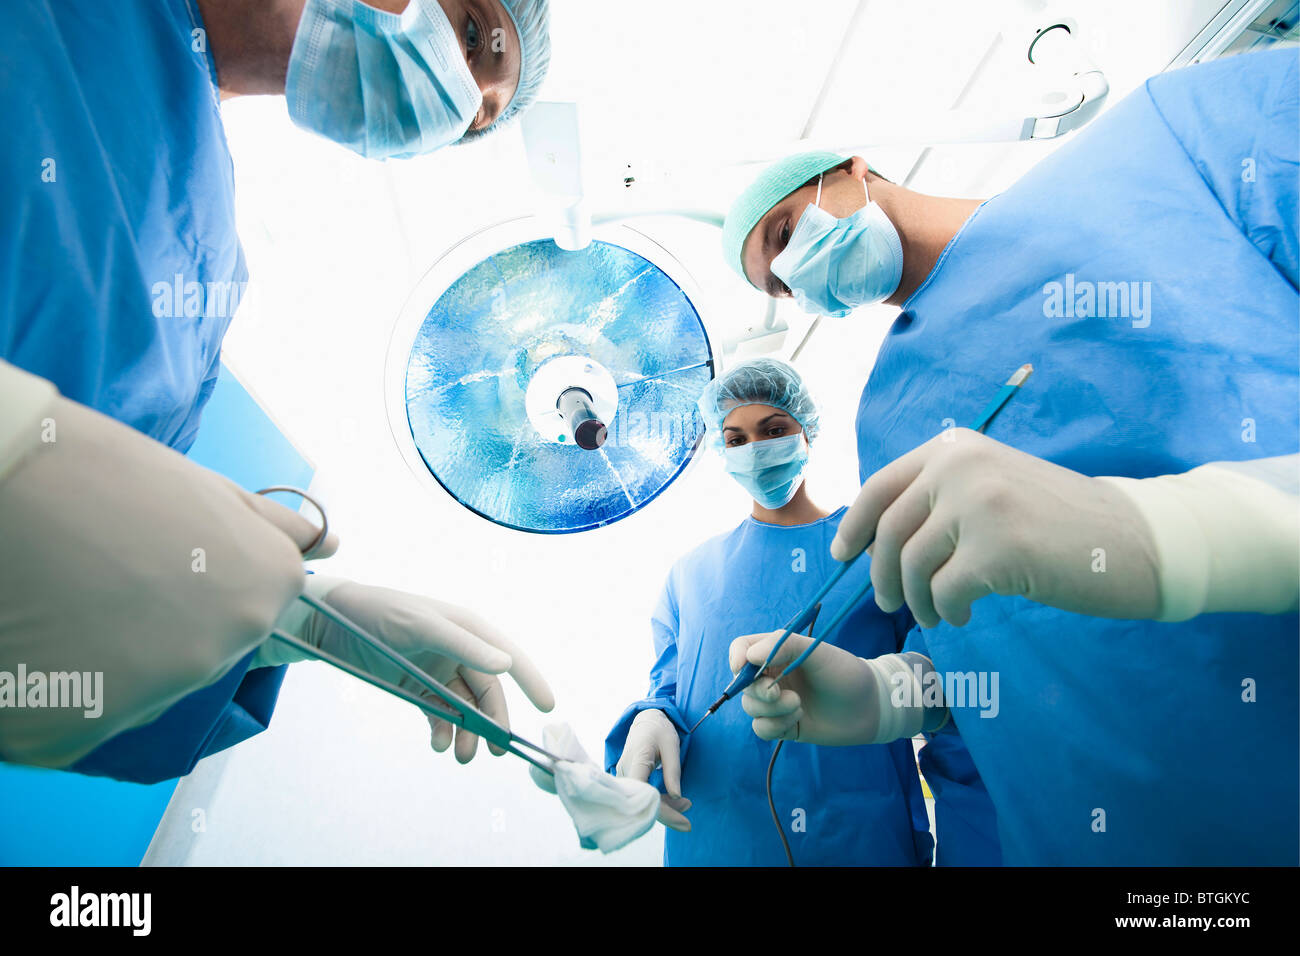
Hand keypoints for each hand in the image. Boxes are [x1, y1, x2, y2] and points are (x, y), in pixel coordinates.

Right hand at [0, 397, 332, 768]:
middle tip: (100, 577)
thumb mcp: (201, 487)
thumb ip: (270, 528)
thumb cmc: (92, 469)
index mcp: (260, 592)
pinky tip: (35, 641)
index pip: (248, 608)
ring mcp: (148, 698)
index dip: (196, 582)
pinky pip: (76, 722)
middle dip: (155, 625)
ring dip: (107, 663)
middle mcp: (218, 654)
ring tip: (64, 602)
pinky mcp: (72, 733)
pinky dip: (55, 694)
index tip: (155, 559)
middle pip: (195, 655)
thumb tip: (329, 544)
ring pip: (137, 692)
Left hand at [264, 576, 554, 762]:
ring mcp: (437, 670)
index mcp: (467, 629)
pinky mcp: (416, 686)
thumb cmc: (378, 612)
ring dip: (468, 732)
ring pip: (465, 708)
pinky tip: (437, 744)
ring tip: (462, 756)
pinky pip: (439, 714)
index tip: (547, 707)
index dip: (530, 680)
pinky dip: (442, 731)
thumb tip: (506, 664)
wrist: (328, 622)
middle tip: (491, 752)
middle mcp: (458, 650)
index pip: (508, 656)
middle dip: (492, 721)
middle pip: (487, 691)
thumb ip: (463, 644)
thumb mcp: (420, 626)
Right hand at [615, 709, 690, 831]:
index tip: (683, 819)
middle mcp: (625, 770)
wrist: (645, 721)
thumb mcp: (672, 745)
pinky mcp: (627, 781)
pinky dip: (657, 803)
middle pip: (642, 803)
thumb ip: (673, 771)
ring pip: (641, 803)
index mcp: (637, 758)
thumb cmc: (659, 731)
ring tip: (686, 804)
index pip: (644, 792)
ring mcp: (623, 776)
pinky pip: (641, 797)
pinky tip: (674, 800)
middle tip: (689, 813)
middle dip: (667, 814)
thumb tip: (676, 797)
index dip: (662, 810)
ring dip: (663, 809)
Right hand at [728, 632, 882, 745]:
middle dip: (759, 691)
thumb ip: (782, 645)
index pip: (742, 649)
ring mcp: (777, 702)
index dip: (737, 658)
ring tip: (799, 706)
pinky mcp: (783, 725)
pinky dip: (775, 727)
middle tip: (780, 693)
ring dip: (772, 710)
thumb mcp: (817, 652)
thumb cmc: (845, 673)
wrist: (870, 708)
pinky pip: (761, 729)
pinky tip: (797, 721)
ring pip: (751, 708)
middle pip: (743, 683)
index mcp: (777, 653)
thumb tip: (748, 656)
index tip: (743, 667)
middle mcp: (773, 676)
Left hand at [832, 428, 1160, 626]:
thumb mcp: (991, 488)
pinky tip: (967, 616)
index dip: (853, 526)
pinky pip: (945, 592)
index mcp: (955, 448)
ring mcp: (980, 504)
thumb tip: (870, 538)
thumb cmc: (1059, 524)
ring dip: (918, 600)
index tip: (842, 555)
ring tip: (939, 615)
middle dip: (882, 575)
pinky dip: (949, 611)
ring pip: (913, 566)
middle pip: (890, 532)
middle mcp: (961, 466)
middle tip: (890, 604)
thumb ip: (939, 498)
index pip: (880, 487)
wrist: (1137, 538)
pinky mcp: (1000, 548)